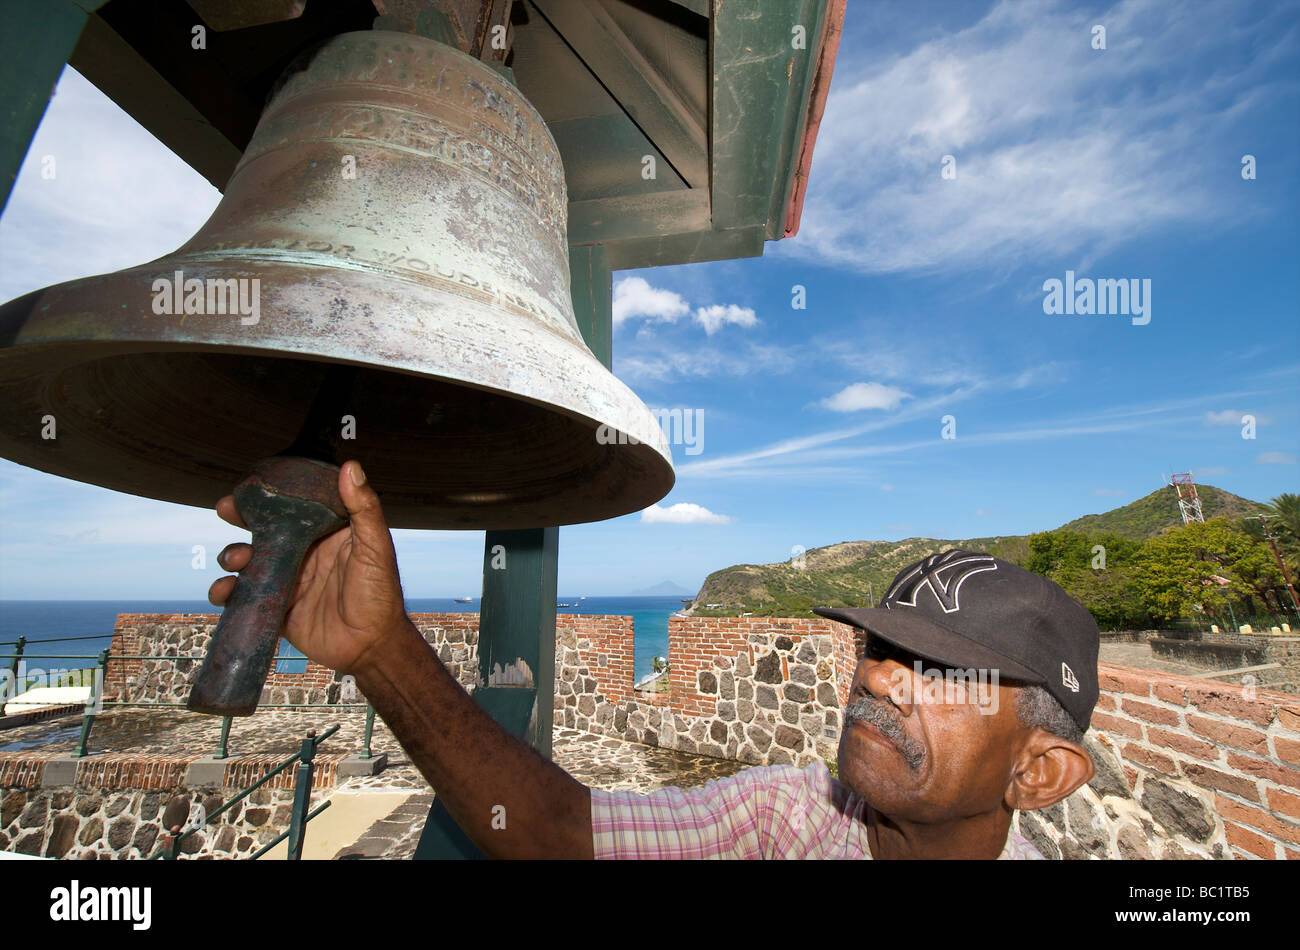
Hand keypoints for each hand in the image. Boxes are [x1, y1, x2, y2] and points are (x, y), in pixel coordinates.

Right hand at [207, 460, 408, 674]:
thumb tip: (351, 466)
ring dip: (234, 555)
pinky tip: (225, 591)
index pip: (292, 507)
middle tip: (225, 510)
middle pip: (263, 530)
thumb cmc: (380, 593)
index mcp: (324, 534)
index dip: (269, 495)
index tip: (248, 484)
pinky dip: (227, 592)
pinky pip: (244, 596)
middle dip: (240, 519)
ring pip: (249, 561)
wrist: (371, 646)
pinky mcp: (275, 607)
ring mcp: (287, 580)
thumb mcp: (375, 547)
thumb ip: (364, 509)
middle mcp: (303, 553)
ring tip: (237, 560)